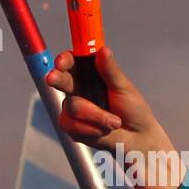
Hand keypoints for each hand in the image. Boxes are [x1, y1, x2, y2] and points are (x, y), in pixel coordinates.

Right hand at [46, 46, 183, 188]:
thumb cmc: (133, 110)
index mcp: (90, 73)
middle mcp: (79, 88)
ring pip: (71, 106)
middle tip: (52, 78)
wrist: (136, 138)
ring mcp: (74, 107)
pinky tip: (102, 131)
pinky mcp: (71, 126)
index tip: (61, 62)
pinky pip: (71, 125)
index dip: (64, 61)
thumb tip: (103, 50)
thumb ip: (110, 71)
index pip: (72, 62)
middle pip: (60, 80)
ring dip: (95, 116)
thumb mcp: (123, 87)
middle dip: (57, 79)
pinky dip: (90, 129)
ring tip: (114, 122)